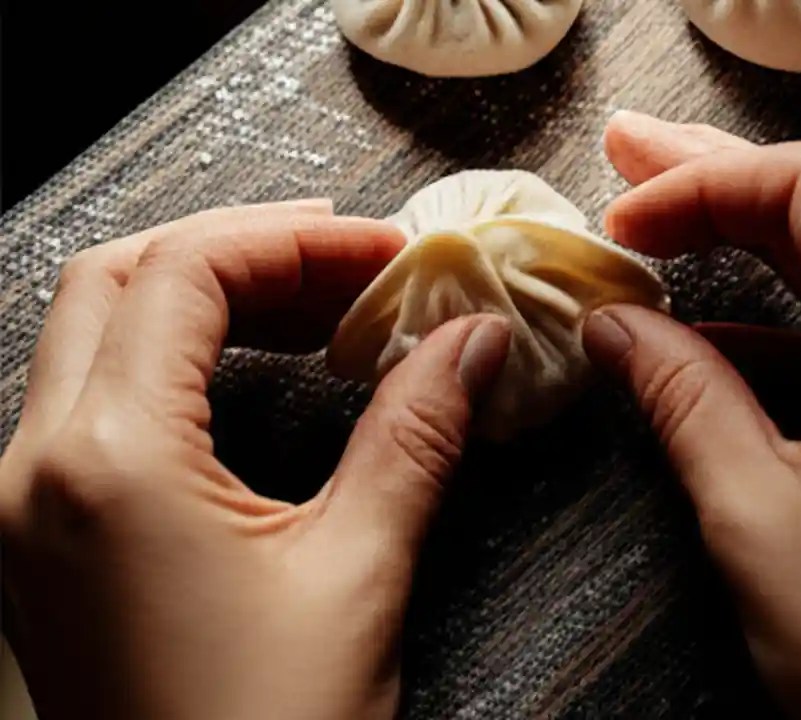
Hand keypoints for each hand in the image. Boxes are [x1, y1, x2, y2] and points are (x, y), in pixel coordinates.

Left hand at [0, 201, 510, 719]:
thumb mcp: (359, 572)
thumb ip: (415, 433)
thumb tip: (469, 341)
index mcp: (110, 464)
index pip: (185, 273)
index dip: (295, 239)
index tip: (383, 253)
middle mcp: (40, 471)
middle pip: (122, 279)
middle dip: (243, 250)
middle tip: (349, 267)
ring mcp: (27, 508)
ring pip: (96, 333)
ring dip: (206, 298)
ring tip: (317, 310)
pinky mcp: (45, 541)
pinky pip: (94, 401)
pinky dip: (175, 359)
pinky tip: (253, 377)